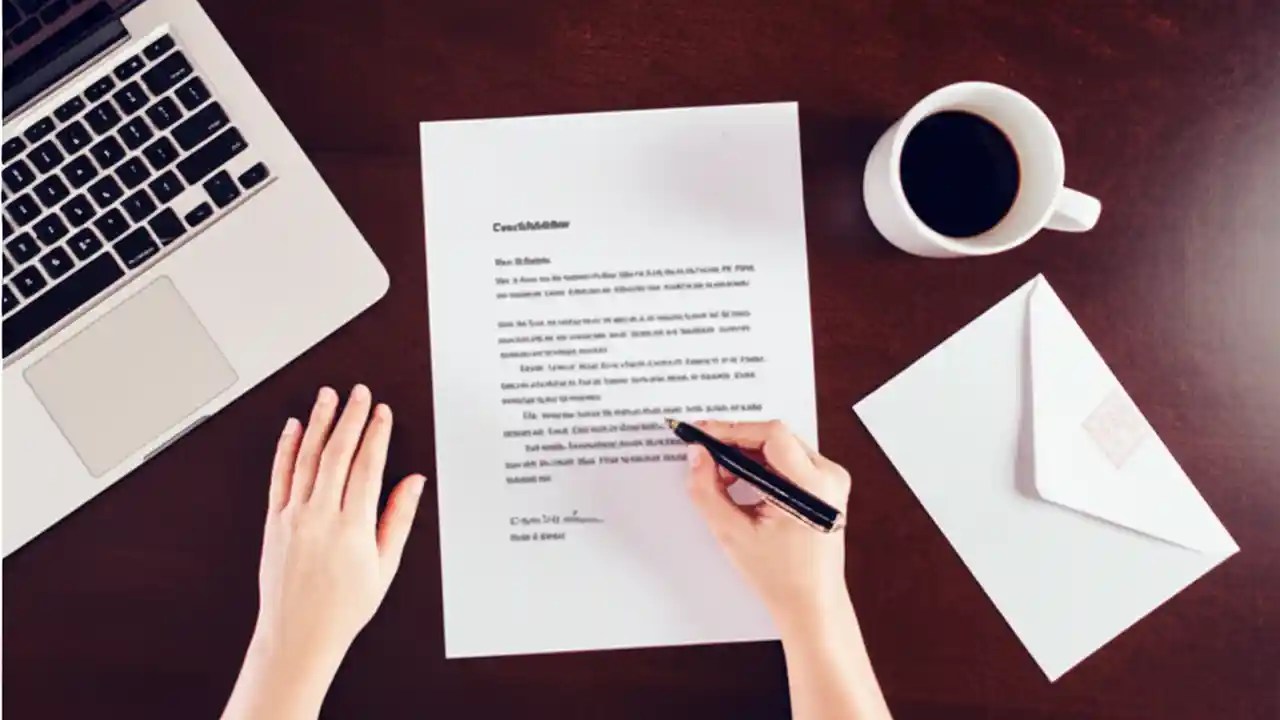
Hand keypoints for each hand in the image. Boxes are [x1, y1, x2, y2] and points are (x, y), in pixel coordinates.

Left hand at [223, 385, 425, 719]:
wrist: (297, 635)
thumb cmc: (344, 607)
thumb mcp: (384, 566)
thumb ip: (398, 518)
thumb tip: (413, 482)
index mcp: (352, 528)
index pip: (367, 466)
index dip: (376, 434)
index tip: (382, 413)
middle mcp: (320, 517)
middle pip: (336, 453)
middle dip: (350, 418)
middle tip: (359, 393)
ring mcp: (292, 517)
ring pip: (306, 458)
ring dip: (318, 422)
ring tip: (327, 397)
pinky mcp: (273, 522)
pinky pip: (279, 476)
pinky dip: (285, 448)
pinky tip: (292, 428)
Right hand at [687, 421, 890, 719]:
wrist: (812, 604)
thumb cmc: (780, 577)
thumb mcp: (733, 533)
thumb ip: (707, 490)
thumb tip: (696, 455)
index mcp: (812, 487)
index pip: (771, 434)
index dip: (732, 429)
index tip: (702, 434)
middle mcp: (829, 477)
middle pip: (776, 437)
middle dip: (737, 442)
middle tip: (705, 456)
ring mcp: (832, 480)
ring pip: (781, 446)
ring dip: (749, 454)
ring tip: (723, 477)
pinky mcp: (827, 486)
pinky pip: (790, 460)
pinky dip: (763, 465)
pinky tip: (742, 483)